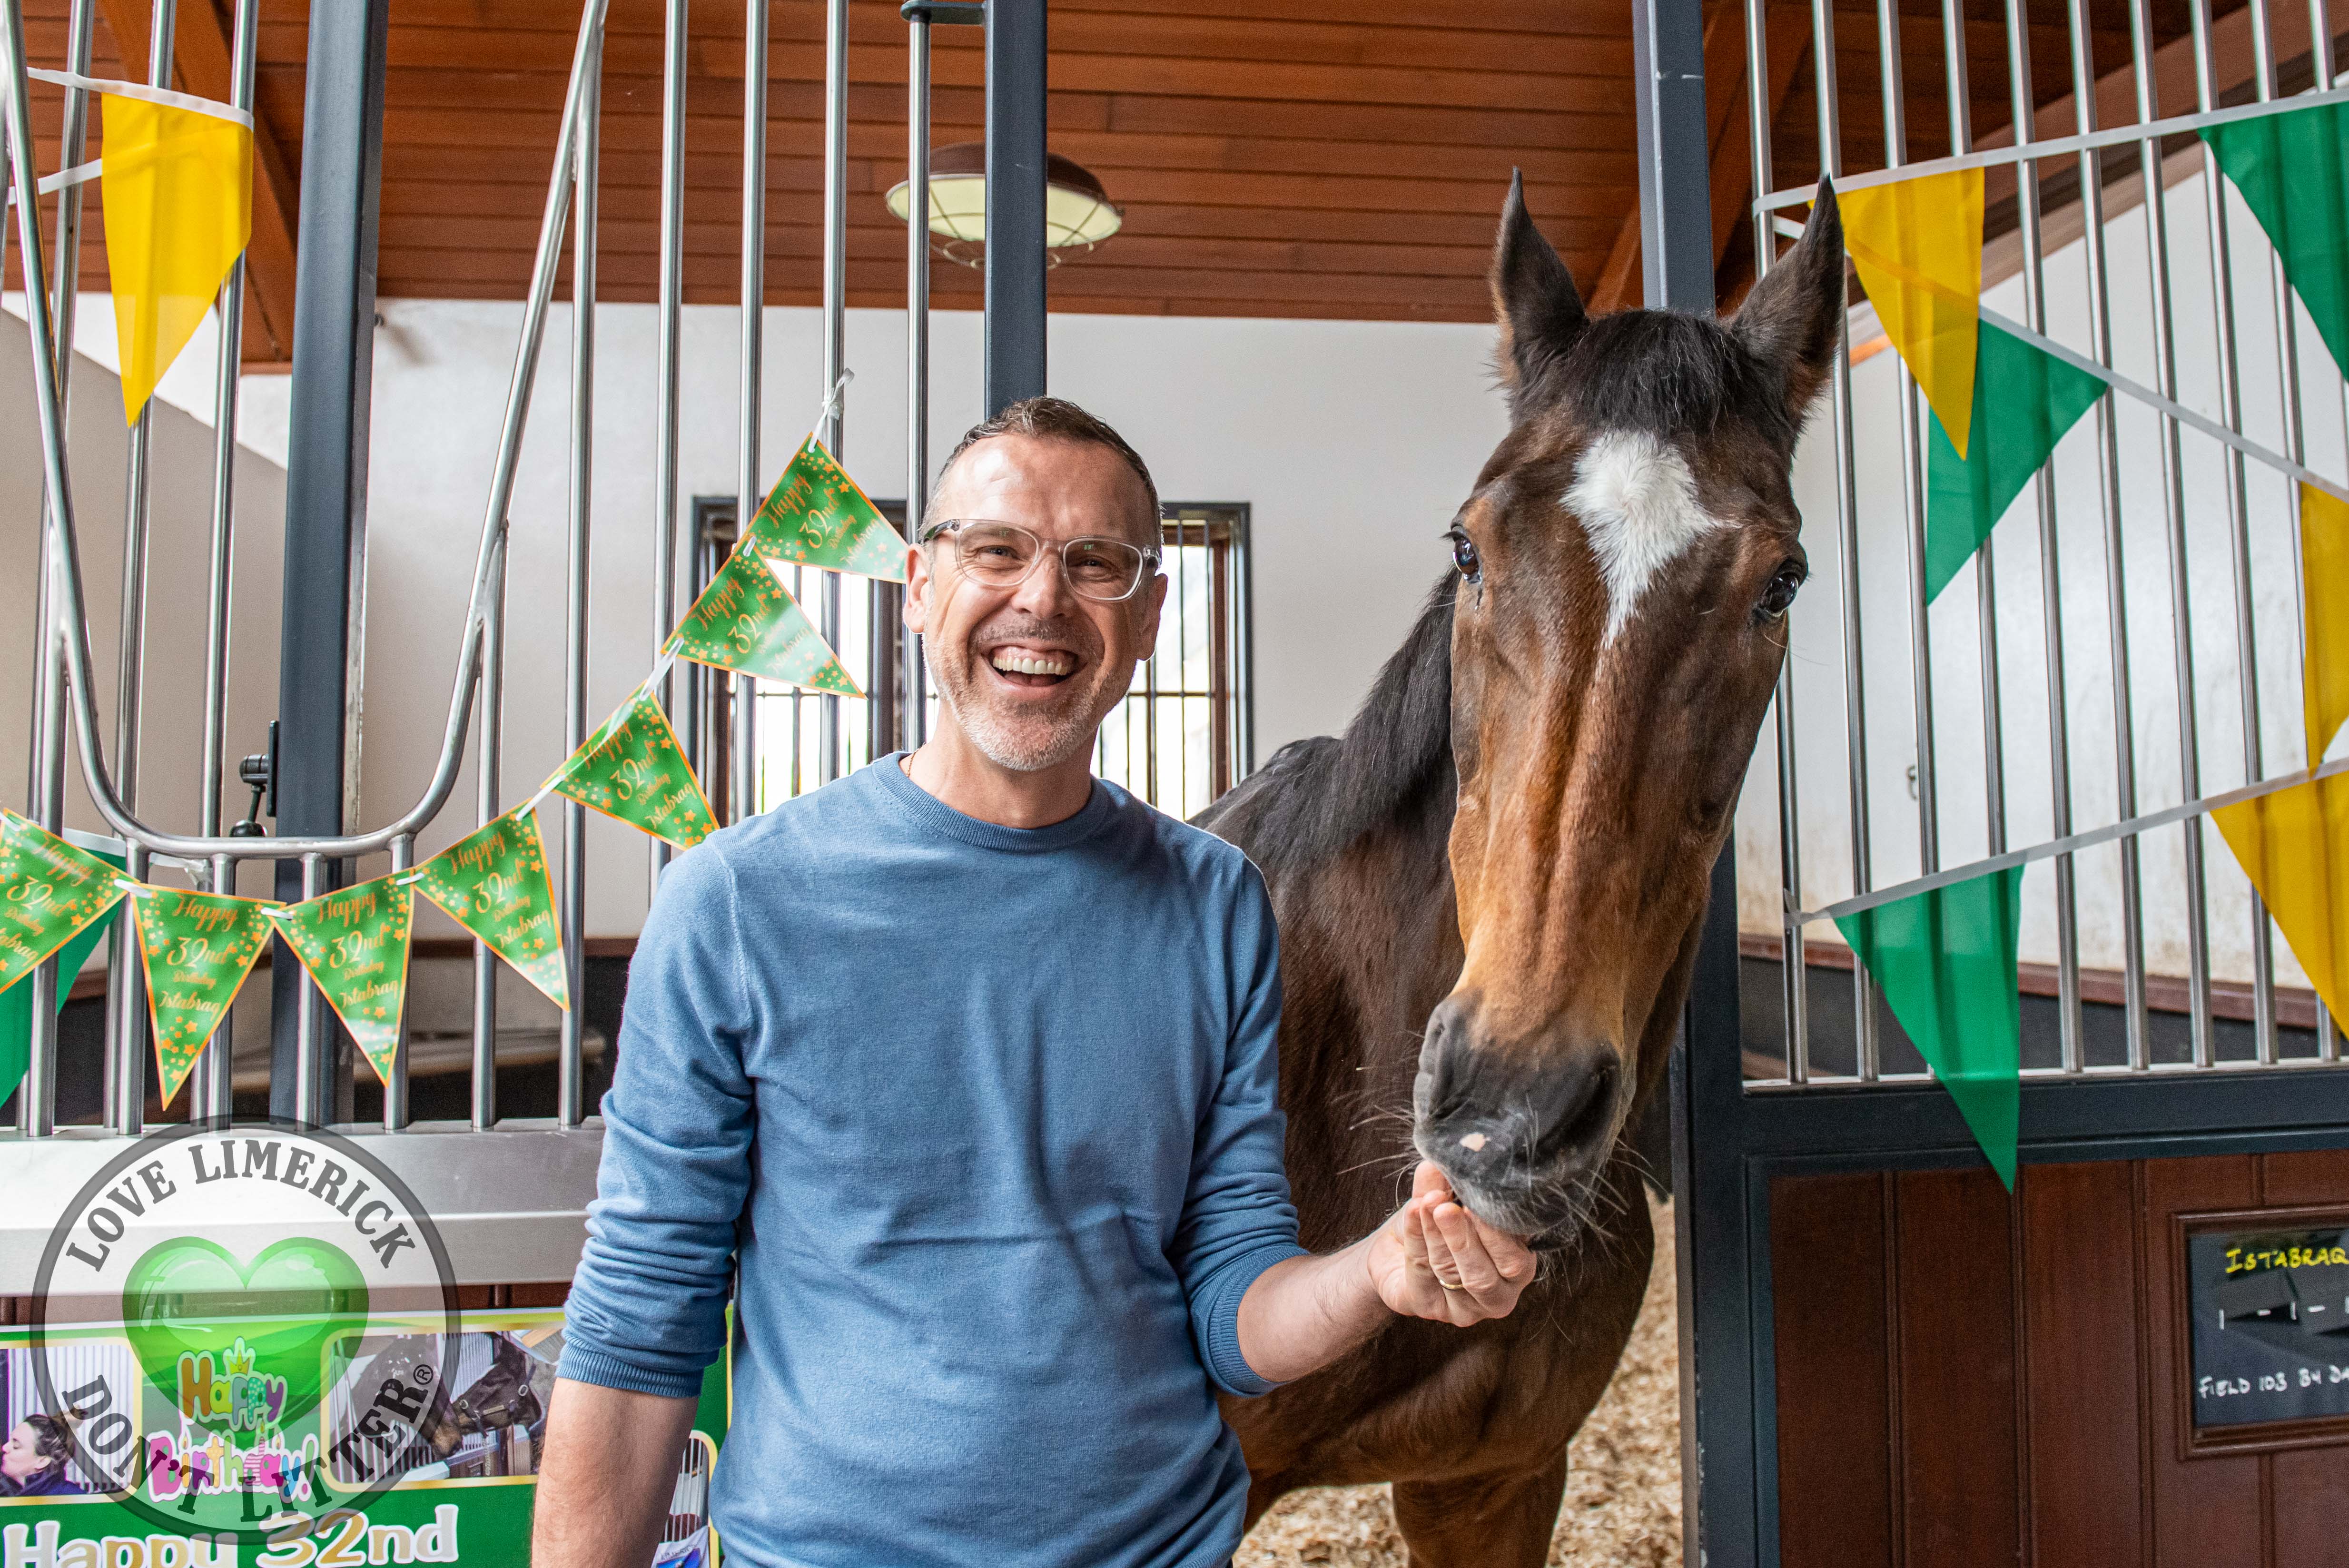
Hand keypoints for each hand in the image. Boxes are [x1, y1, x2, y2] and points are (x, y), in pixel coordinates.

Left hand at [1364, 1161, 1535, 1325]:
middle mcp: (1499, 1293)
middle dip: (1465, 1238)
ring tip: (1426, 1203)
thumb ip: (1450, 1184)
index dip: (1497, 1232)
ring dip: (1438, 1237)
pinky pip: (1423, 1277)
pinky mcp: (1431, 1309)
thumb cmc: (1436, 1221)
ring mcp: (1466, 1308)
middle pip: (1486, 1274)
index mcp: (1517, 1265)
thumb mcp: (1446, 1197)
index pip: (1516, 1256)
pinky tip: (1412, 1214)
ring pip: (1455, 1276)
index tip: (1478, 1202)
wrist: (1397, 1246)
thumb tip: (1452, 1155)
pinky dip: (1417, 1241)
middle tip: (1447, 1207)